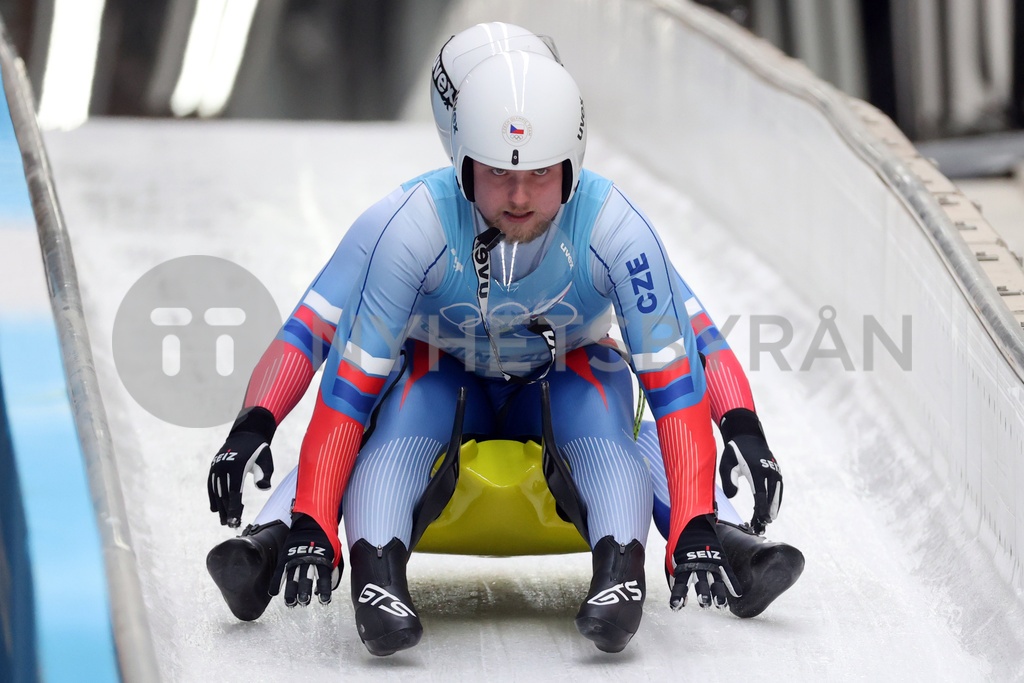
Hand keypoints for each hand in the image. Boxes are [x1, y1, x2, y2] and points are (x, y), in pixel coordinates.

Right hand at [207, 406, 276, 527]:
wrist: (246, 433)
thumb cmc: (259, 449)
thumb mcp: (265, 460)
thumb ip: (265, 474)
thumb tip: (263, 487)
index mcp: (237, 466)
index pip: (235, 492)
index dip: (234, 509)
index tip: (235, 521)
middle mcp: (223, 467)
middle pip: (224, 494)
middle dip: (227, 511)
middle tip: (230, 525)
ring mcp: (216, 467)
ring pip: (216, 491)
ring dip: (220, 507)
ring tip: (224, 521)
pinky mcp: (213, 467)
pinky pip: (211, 485)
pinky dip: (212, 497)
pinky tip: (215, 509)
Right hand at [270, 514, 340, 606]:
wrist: (313, 523)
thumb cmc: (327, 541)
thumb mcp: (335, 554)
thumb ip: (334, 570)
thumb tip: (330, 587)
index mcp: (323, 560)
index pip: (325, 578)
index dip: (324, 590)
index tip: (324, 601)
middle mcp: (309, 561)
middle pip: (306, 579)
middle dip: (305, 592)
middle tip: (304, 602)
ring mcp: (296, 559)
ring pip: (293, 578)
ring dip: (291, 592)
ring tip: (290, 603)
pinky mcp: (286, 557)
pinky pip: (280, 571)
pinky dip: (276, 582)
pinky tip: (273, 593)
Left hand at [668, 514, 739, 609]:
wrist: (692, 524)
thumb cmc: (679, 547)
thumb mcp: (672, 561)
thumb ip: (675, 579)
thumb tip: (683, 603)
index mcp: (683, 566)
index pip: (679, 584)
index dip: (677, 596)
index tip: (675, 607)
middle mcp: (697, 565)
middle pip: (700, 582)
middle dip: (702, 593)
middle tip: (704, 603)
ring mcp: (710, 562)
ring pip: (715, 580)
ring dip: (718, 593)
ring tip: (720, 605)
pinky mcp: (720, 559)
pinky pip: (728, 572)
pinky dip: (733, 583)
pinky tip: (737, 594)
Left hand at [718, 408, 781, 533]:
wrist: (748, 436)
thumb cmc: (734, 452)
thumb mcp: (727, 463)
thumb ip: (729, 480)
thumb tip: (732, 496)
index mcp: (757, 470)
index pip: (761, 494)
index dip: (761, 509)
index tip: (760, 519)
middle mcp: (769, 471)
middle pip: (770, 496)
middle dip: (768, 511)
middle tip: (764, 525)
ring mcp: (775, 471)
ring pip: (777, 493)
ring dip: (774, 507)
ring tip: (770, 520)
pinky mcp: (776, 471)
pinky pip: (778, 488)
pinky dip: (777, 499)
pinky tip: (773, 508)